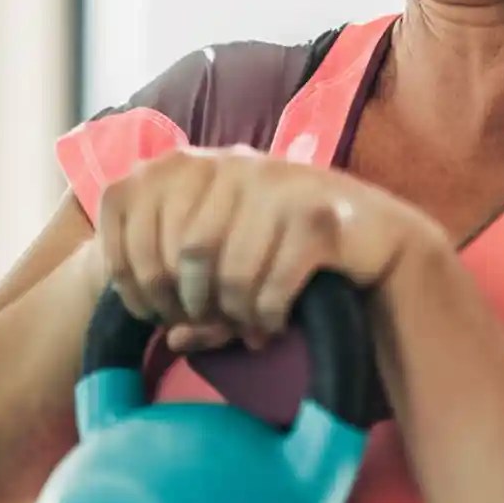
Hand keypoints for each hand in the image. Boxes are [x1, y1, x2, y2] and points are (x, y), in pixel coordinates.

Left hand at [95, 145, 446, 352]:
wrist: (377, 237)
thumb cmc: (289, 251)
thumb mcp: (230, 264)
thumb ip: (195, 299)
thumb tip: (173, 339)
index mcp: (197, 164)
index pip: (126, 206)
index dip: (128, 273)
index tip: (151, 314)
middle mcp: (233, 163)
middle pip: (182, 252)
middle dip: (188, 305)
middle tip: (207, 326)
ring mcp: (279, 186)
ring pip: (230, 274)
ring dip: (235, 315)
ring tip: (248, 325)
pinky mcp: (319, 218)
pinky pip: (273, 285)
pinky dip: (269, 316)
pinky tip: (274, 324)